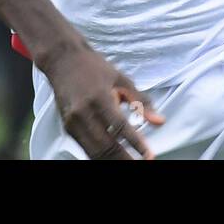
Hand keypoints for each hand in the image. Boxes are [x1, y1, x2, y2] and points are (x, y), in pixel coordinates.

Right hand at [42, 43, 163, 159]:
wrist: (62, 60)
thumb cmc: (95, 67)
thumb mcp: (122, 79)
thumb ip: (141, 101)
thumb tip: (160, 121)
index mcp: (99, 97)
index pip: (120, 127)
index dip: (136, 144)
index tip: (149, 155)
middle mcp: (83, 112)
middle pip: (106, 145)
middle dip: (125, 159)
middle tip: (142, 164)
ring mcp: (73, 122)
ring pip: (94, 152)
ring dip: (113, 160)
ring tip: (130, 163)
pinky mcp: (67, 127)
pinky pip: (86, 148)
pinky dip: (100, 155)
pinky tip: (113, 157)